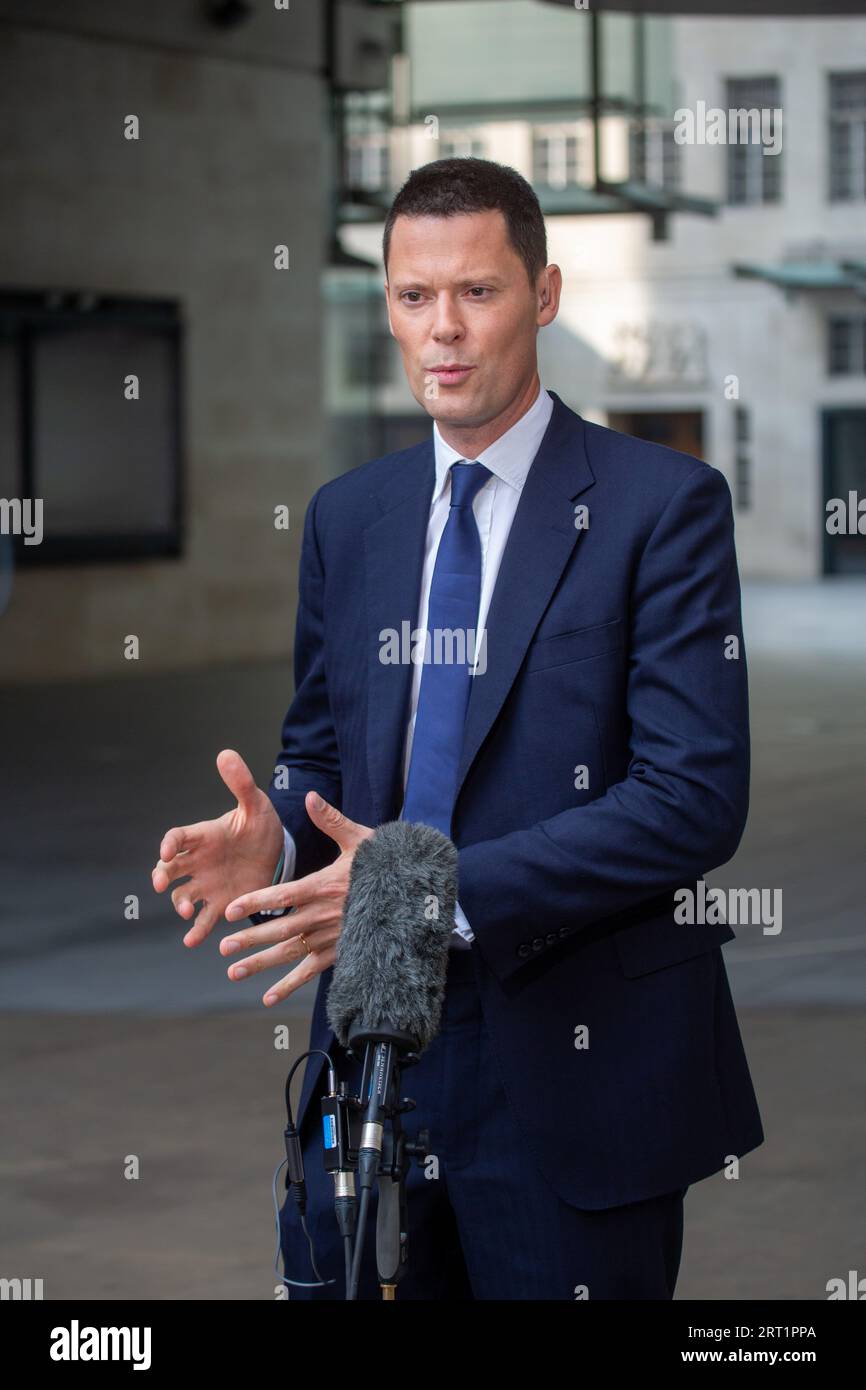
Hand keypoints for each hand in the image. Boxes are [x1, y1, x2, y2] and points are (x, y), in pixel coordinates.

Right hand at [151, 749, 283, 946]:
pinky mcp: (220, 903)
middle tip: (162, 884)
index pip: (178, 838)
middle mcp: (198, 862)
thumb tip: (226, 753)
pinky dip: (196, 930)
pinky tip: (193, 941)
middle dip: (162, 876)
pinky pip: (204, 919)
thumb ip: (240, 783)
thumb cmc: (260, 825)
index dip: (169, 844)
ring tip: (186, 912)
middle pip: (171, 869)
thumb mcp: (255, 804)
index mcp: (203, 836)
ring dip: (180, 904)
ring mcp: (206, 884)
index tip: (167, 852)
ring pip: (183, 895)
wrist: (277, 853)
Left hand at [219, 791, 373, 1005]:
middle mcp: (325, 914)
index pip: (284, 894)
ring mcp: (333, 936)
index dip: (256, 901)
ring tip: (234, 971)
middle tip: (223, 947)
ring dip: (262, 963)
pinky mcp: (341, 952)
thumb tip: (312, 796)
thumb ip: (331, 820)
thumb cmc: (386, 864)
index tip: (230, 910)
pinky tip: (268, 996)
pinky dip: (290, 985)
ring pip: (292, 952)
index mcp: (325, 885)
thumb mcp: (360, 838)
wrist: (415, 893)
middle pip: (282, 928)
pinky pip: (312, 971)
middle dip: (251, 939)